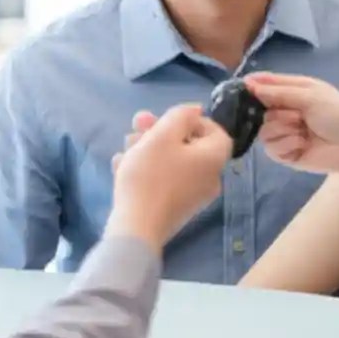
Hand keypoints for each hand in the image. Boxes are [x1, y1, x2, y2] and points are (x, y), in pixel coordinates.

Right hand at [106, 104, 231, 253]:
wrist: (136, 228)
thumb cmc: (150, 175)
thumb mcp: (163, 135)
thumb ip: (180, 116)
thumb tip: (195, 109)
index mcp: (213, 159)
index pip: (216, 131)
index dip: (192, 119)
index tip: (166, 118)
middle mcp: (209, 178)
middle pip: (189, 145)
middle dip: (160, 131)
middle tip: (136, 125)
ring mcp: (192, 196)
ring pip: (173, 162)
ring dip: (148, 149)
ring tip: (125, 148)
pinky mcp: (174, 208)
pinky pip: (165, 180)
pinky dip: (147, 169)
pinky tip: (122, 166)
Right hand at [242, 72, 338, 173]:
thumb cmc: (338, 115)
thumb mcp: (310, 96)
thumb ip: (278, 92)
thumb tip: (248, 84)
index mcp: (292, 91)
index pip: (264, 84)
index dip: (252, 86)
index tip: (243, 88)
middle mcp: (285, 110)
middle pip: (260, 110)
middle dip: (278, 113)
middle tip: (297, 116)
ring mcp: (285, 133)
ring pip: (263, 131)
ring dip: (283, 129)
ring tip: (303, 131)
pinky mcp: (286, 153)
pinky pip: (271, 149)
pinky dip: (286, 144)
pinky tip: (302, 144)